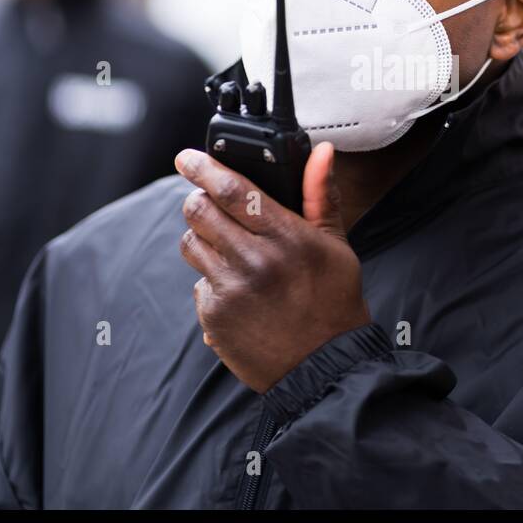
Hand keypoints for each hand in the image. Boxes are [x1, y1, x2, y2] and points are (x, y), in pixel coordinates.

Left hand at [175, 142, 370, 392]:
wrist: (325, 368)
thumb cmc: (335, 303)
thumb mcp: (336, 245)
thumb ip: (321, 195)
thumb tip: (323, 153)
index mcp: (287, 237)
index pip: (233, 189)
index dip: (203, 168)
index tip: (186, 158)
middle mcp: (255, 261)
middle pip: (199, 210)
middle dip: (199, 200)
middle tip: (210, 204)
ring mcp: (231, 290)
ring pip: (191, 243)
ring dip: (202, 239)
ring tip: (230, 251)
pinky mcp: (214, 317)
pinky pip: (198, 284)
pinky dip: (212, 282)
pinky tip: (239, 291)